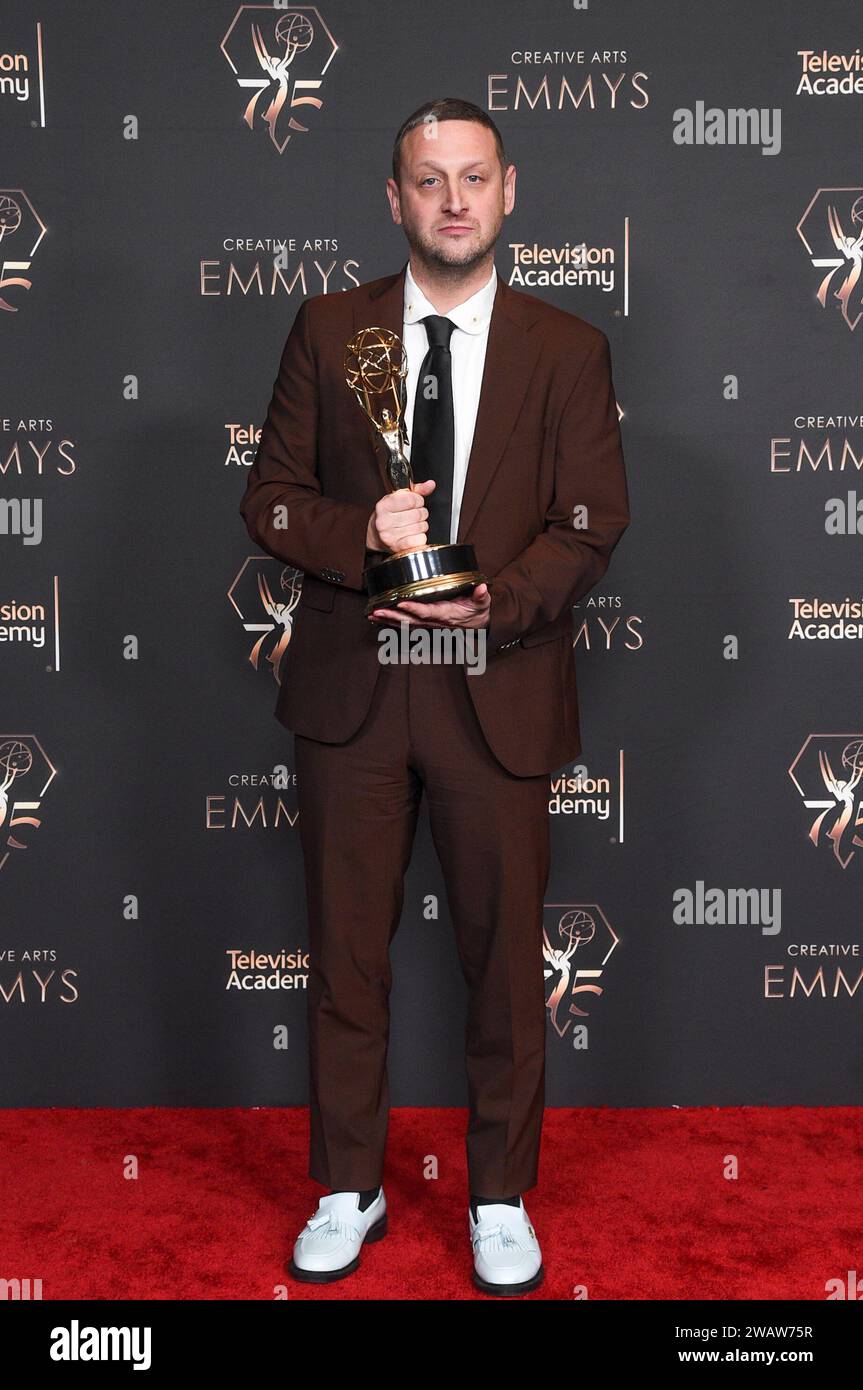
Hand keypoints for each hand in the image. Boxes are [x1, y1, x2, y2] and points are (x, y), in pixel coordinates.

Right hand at [366, 479, 435, 552]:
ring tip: (412, 525)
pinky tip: (413, 535)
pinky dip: (420, 538)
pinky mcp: (397, 547)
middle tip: (413, 516)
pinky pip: (419, 540)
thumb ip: (416, 491)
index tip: (414, 503)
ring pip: (421, 527)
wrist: (376, 535)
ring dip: (421, 526)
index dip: (418, 500)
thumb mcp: (398, 499)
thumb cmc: (389, 515)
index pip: (411, 500)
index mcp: (384, 506)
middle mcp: (384, 521)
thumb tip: (430, 484)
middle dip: (421, 514)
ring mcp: (390, 536)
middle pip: (418, 514)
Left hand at [368, 582, 490, 628]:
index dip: (414, 608)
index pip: (427, 612)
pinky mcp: (424, 624)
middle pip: (410, 620)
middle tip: (376, 610)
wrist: (476, 627)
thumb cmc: (477, 613)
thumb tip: (480, 588)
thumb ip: (481, 596)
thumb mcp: (482, 603)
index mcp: (446, 615)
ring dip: (387, 620)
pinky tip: (378, 618)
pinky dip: (390, 622)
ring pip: (404, 624)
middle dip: (392, 615)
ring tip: (371, 614)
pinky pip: (404, 625)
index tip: (401, 601)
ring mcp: (428, 625)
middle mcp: (434, 622)